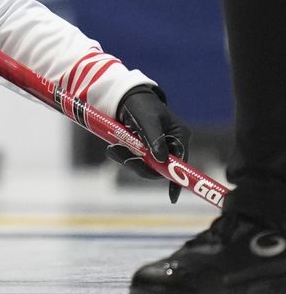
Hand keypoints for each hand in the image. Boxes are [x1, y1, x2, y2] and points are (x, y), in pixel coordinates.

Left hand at [105, 85, 190, 202]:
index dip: (177, 180)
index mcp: (179, 136)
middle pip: (160, 168)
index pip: (182, 163)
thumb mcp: (147, 120)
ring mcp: (156, 147)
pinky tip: (112, 147)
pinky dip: (123, 155)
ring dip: (127, 159)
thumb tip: (162, 161)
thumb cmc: (140, 104)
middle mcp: (170, 144)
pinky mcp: (143, 148)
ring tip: (112, 148)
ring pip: (144, 165)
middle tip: (121, 155)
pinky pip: (134, 159)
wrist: (123, 96)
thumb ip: (154, 139)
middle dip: (140, 165)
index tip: (172, 197)